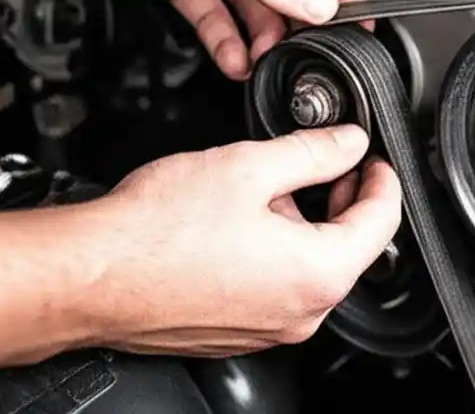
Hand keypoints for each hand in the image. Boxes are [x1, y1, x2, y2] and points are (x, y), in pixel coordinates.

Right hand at [79, 125, 401, 357]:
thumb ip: (312, 151)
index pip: (381, 222)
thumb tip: (348, 143)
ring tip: (265, 186)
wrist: (91, 276)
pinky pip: (273, 287)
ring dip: (302, 224)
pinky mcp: (235, 332)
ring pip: (308, 267)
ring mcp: (267, 329)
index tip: (374, 158)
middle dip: (340, 199)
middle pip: (348, 248)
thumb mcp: (249, 166)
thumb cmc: (155, 232)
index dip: (383, 179)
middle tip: (326, 162)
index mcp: (317, 274)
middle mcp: (299, 313)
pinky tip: (239, 220)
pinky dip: (272, 251)